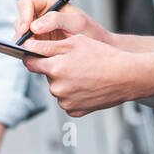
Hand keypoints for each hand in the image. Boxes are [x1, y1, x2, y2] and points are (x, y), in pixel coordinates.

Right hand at [14, 0, 110, 44]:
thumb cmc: (91, 31)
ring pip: (20, 34)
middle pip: (20, 19)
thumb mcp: (76, 21)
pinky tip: (36, 55)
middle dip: (21, 31)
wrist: (97, 47)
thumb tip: (34, 26)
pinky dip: (27, 51)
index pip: (26, 3)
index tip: (28, 28)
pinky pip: (26, 46)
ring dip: (24, 43)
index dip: (24, 15)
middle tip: (28, 43)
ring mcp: (38, 30)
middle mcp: (40, 15)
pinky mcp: (38, 44)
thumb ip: (56, 20)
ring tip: (33, 50)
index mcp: (48, 3)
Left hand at [22, 34, 146, 116]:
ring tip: (85, 74)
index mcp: (54, 68)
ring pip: (57, 88)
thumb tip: (27, 46)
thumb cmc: (103, 56)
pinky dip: (74, 94)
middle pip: (46, 76)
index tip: (38, 54)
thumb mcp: (74, 42)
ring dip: (65, 82)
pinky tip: (87, 86)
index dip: (34, 56)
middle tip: (75, 63)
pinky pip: (67, 101)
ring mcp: (65, 101)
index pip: (30, 63)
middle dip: (55, 69)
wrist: (126, 76)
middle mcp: (57, 87)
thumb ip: (47, 46)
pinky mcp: (75, 111)